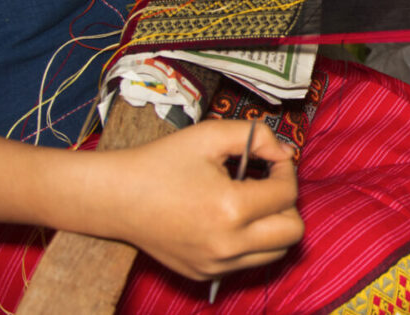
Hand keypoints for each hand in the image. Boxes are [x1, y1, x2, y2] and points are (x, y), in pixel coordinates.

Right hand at [98, 120, 302, 280]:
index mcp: (231, 209)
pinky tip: (230, 218)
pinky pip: (248, 261)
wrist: (116, 197)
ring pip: (276, 252)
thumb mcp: (211, 134)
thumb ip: (257, 136)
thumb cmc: (162, 162)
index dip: (285, 170)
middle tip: (266, 184)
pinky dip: (251, 241)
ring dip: (273, 225)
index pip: (287, 194)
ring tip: (250, 201)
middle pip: (293, 231)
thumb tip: (285, 153)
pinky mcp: (205, 274)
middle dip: (287, 203)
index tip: (271, 160)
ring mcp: (216, 265)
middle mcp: (227, 245)